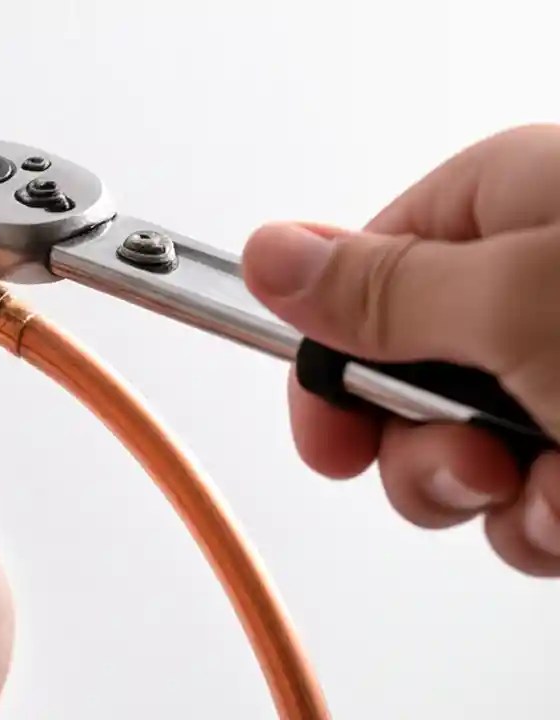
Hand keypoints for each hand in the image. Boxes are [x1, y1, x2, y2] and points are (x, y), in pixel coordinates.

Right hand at [242, 124, 559, 575]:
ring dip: (488, 496)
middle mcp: (528, 285)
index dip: (328, 360)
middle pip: (392, 382)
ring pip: (454, 455)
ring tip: (552, 488)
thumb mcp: (520, 303)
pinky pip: (522, 499)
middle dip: (417, 449)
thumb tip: (267, 254)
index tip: (326, 429)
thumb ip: (382, 290)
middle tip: (472, 455)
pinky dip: (545, 522)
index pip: (353, 276)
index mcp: (504, 208)